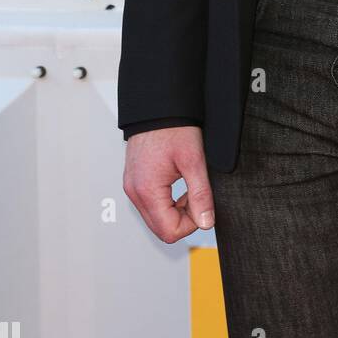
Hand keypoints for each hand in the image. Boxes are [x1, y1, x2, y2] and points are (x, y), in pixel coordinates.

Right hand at [123, 125, 214, 243]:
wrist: (157, 106)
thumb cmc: (173, 127)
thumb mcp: (194, 160)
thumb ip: (200, 194)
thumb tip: (205, 222)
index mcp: (147, 190)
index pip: (169, 232)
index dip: (191, 223)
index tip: (202, 204)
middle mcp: (134, 192)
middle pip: (161, 228)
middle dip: (183, 218)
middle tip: (196, 195)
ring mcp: (132, 187)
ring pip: (156, 217)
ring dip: (175, 210)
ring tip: (188, 186)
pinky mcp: (134, 181)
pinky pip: (150, 203)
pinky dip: (166, 201)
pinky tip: (177, 183)